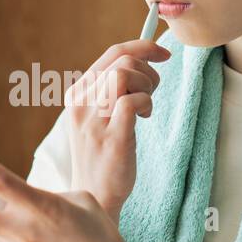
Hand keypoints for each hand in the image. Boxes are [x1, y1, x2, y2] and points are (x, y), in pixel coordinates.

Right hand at [65, 39, 170, 218]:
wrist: (94, 195)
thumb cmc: (102, 154)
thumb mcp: (98, 116)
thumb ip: (111, 90)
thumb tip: (142, 59)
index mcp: (77, 94)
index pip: (112, 52)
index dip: (143, 46)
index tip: (164, 54)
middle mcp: (81, 104)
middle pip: (122, 60)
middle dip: (148, 70)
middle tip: (152, 93)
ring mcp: (94, 121)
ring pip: (124, 74)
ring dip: (147, 85)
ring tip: (146, 106)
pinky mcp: (112, 138)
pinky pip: (132, 101)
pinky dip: (146, 102)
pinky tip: (144, 116)